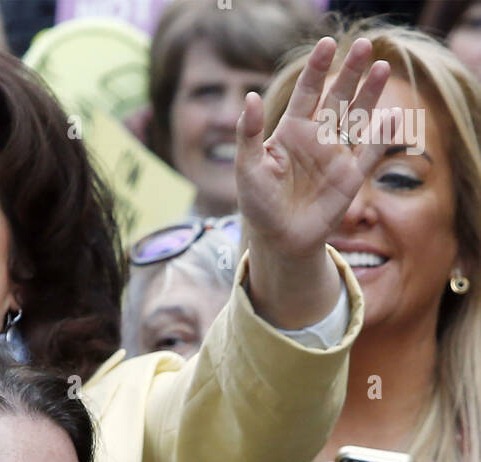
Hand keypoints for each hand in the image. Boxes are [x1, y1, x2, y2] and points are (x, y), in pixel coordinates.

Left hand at [238, 37, 393, 259]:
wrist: (279, 241)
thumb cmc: (259, 204)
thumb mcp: (247, 167)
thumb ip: (248, 133)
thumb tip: (249, 97)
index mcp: (293, 129)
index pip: (308, 90)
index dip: (318, 67)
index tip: (326, 44)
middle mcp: (318, 136)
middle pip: (339, 96)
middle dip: (351, 71)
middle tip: (364, 45)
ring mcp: (337, 155)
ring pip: (358, 117)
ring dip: (370, 93)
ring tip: (381, 67)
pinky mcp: (351, 177)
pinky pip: (369, 153)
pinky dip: (381, 136)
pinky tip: (391, 115)